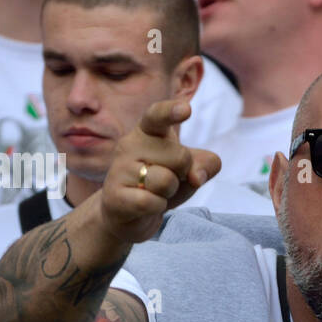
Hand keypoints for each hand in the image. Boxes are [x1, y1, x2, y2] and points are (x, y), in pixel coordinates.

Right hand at [98, 99, 221, 244]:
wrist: (128, 212)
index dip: (171, 112)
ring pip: (166, 181)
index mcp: (149, 130)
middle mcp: (130, 144)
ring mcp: (119, 169)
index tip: (186, 109)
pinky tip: (146, 204)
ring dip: (170, 192)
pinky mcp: (115, 195)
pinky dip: (158, 206)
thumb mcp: (191, 169)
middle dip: (183, 173)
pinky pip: (152, 202)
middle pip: (180, 157)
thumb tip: (197, 177)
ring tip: (155, 191)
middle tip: (166, 177)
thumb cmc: (162, 181)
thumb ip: (206, 164)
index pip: (158, 116)